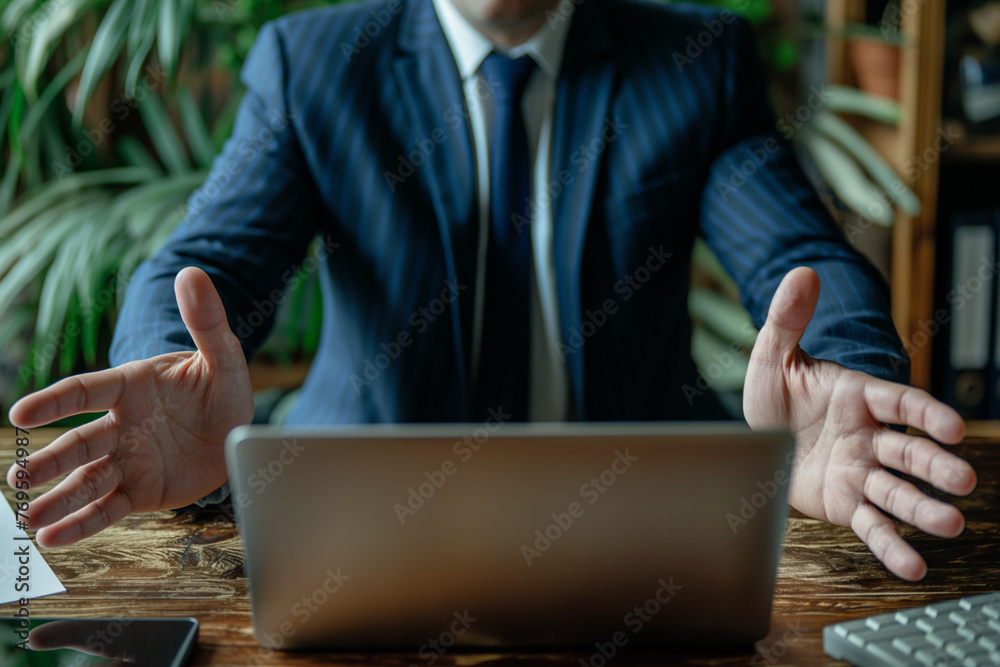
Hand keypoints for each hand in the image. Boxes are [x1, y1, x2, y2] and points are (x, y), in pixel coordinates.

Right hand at [7, 267, 252, 547]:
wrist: (235, 427)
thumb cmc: (222, 386)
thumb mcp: (222, 355)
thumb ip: (205, 320)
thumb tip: (192, 273)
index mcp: (133, 386)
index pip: (88, 390)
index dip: (56, 401)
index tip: (21, 413)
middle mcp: (122, 424)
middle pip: (80, 443)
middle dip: (49, 461)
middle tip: (16, 478)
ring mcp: (127, 459)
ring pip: (86, 480)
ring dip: (56, 498)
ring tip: (27, 518)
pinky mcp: (139, 490)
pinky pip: (107, 507)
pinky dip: (82, 523)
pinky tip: (54, 538)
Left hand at [744, 267, 975, 580]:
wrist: (763, 434)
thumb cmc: (777, 394)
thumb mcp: (773, 355)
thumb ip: (788, 319)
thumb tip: (802, 271)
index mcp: (858, 397)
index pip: (899, 402)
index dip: (925, 413)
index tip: (953, 427)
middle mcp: (869, 437)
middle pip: (907, 452)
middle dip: (934, 465)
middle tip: (963, 480)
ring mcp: (862, 472)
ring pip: (897, 491)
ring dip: (924, 508)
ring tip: (953, 525)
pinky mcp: (848, 503)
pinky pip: (873, 525)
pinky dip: (892, 545)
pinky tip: (914, 566)